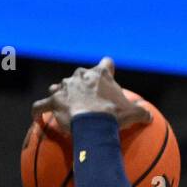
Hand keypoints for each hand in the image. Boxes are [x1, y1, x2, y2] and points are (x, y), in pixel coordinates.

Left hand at [32, 57, 150, 132]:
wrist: (94, 123)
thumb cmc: (114, 116)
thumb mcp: (133, 113)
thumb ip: (142, 112)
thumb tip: (150, 117)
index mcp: (100, 75)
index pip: (106, 64)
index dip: (107, 68)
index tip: (108, 72)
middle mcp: (80, 75)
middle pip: (80, 75)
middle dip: (81, 84)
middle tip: (85, 97)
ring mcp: (64, 87)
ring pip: (59, 87)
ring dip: (60, 94)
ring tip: (62, 104)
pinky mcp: (53, 101)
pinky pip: (40, 106)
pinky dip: (38, 111)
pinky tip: (36, 117)